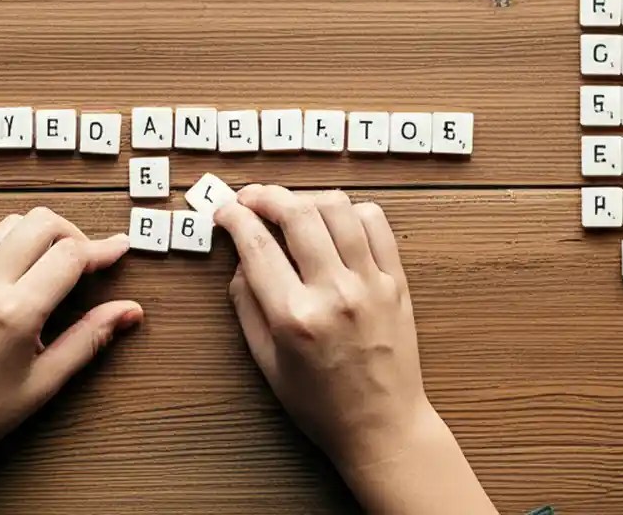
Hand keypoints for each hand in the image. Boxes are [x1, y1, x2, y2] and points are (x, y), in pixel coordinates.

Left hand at [0, 208, 141, 475]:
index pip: (71, 255)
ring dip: (36, 235)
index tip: (118, 248)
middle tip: (84, 261)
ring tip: (46, 265)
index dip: (102, 248)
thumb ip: (89, 339)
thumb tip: (129, 311)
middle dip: (72, 234)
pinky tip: (7, 263)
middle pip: (42, 223)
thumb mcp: (43, 383)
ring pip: (9, 223)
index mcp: (16, 313)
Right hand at [215, 186, 428, 467]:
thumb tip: (241, 258)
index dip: (234, 217)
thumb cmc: (321, 404)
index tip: (225, 211)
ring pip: (338, 208)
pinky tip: (335, 222)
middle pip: (297, 214)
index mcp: (294, 317)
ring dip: (307, 198)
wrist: (382, 426)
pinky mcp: (396, 282)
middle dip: (265, 196)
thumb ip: (247, 305)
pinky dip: (351, 211)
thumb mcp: (266, 362)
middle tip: (251, 198)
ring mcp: (370, 284)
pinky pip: (376, 224)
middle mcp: (334, 294)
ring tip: (292, 207)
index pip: (256, 245)